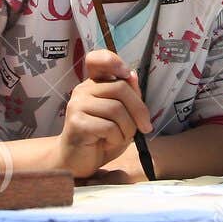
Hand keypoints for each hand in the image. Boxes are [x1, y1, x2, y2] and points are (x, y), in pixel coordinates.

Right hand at [55, 49, 151, 178]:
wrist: (77, 161)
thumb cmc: (101, 138)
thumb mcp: (122, 116)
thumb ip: (128, 97)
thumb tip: (133, 75)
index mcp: (93, 85)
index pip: (97, 60)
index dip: (113, 60)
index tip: (126, 74)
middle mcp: (83, 91)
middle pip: (120, 88)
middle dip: (139, 110)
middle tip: (145, 127)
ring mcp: (77, 106)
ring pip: (117, 109)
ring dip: (128, 128)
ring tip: (122, 138)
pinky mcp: (76, 123)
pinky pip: (109, 127)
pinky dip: (117, 138)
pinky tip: (109, 143)